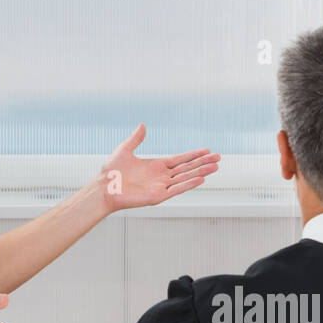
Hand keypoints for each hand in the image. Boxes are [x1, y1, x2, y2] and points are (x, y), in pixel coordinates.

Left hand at [98, 123, 219, 211]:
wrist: (104, 188)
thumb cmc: (112, 171)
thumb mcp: (125, 149)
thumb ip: (136, 139)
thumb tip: (143, 125)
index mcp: (157, 166)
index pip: (181, 160)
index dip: (194, 155)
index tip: (207, 151)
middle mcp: (162, 177)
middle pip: (187, 168)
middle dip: (203, 163)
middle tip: (218, 158)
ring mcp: (161, 187)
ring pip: (185, 178)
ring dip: (200, 173)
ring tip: (215, 168)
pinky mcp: (158, 197)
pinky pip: (176, 190)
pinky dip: (188, 185)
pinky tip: (200, 179)